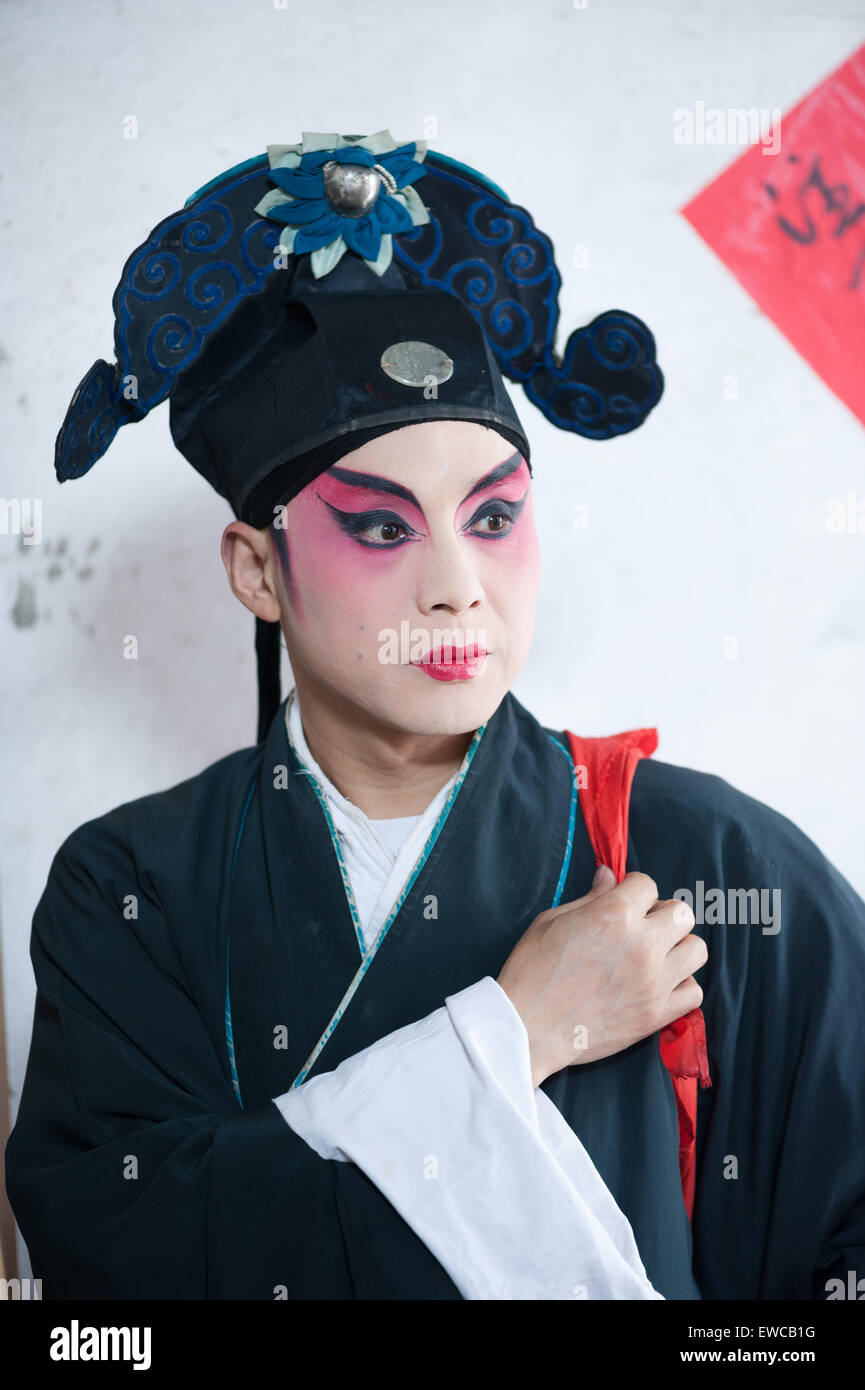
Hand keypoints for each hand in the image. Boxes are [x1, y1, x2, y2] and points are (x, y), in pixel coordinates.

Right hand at [496, 867, 707, 1088]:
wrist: (528, 1028)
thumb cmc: (532, 970)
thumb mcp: (552, 921)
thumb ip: (589, 898)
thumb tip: (609, 875)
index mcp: (614, 914)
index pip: (647, 884)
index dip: (633, 889)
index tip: (622, 901)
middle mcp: (642, 944)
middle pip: (682, 912)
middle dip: (661, 914)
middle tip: (640, 927)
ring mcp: (653, 981)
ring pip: (697, 949)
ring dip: (677, 947)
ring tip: (654, 956)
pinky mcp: (656, 1014)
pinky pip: (694, 993)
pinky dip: (681, 986)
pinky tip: (658, 984)